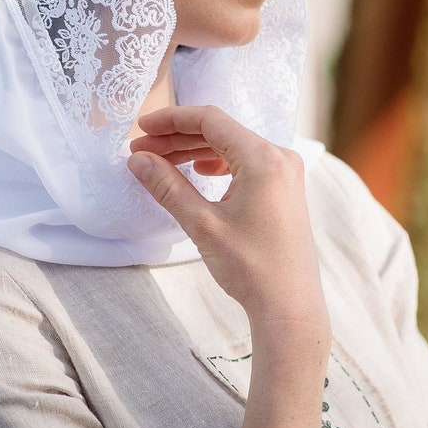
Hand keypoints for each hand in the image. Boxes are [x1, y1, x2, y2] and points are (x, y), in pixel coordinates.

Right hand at [128, 105, 327, 332]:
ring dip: (195, 152)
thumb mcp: (203, 224)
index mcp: (263, 158)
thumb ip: (168, 186)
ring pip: (231, 147)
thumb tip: (138, 161)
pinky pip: (245, 163)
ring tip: (160, 163)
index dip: (172, 120)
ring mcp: (284, 172)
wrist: (289, 307)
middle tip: (141, 152)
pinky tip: (197, 172)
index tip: (141, 127)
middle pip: (219, 132)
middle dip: (178, 139)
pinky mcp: (283, 188)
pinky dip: (217, 164)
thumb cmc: (251, 268)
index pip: (211, 120)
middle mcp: (278, 157)